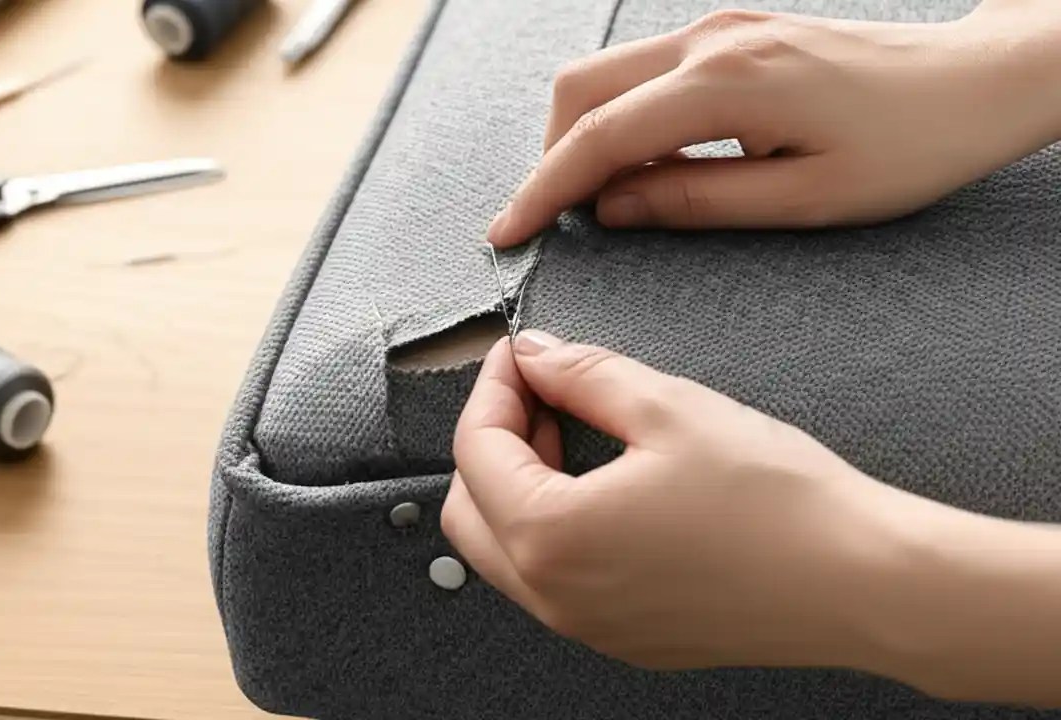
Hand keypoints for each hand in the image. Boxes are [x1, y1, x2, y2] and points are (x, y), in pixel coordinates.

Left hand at [445, 329, 1060, 707]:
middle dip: (492, 441)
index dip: (493, 388)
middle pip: (471, 510)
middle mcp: (554, 597)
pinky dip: (553, 527)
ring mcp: (587, 626)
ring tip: (572, 431)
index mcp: (550, 538)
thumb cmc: (776, 500)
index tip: (522, 352)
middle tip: (541, 391)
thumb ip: (582, 374)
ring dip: (519, 485)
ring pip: (506, 551)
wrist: (862, 584)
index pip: (476, 451)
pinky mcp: (623, 637)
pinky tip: (602, 486)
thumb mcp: (668, 408)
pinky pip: (553, 581)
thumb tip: (534, 354)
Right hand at [487, 1, 1060, 246]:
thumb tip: (610, 208)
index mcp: (724, 83)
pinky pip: (646, 72)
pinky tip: (652, 166)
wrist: (972, 84)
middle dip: (553, 157)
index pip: (597, 137)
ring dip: (587, 136)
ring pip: (606, 74)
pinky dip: (625, 118)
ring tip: (613, 201)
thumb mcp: (799, 201)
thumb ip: (691, 202)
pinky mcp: (731, 33)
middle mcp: (709, 41)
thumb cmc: (907, 148)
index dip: (542, 190)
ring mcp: (718, 28)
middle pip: (580, 88)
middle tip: (562, 221)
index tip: (507, 233)